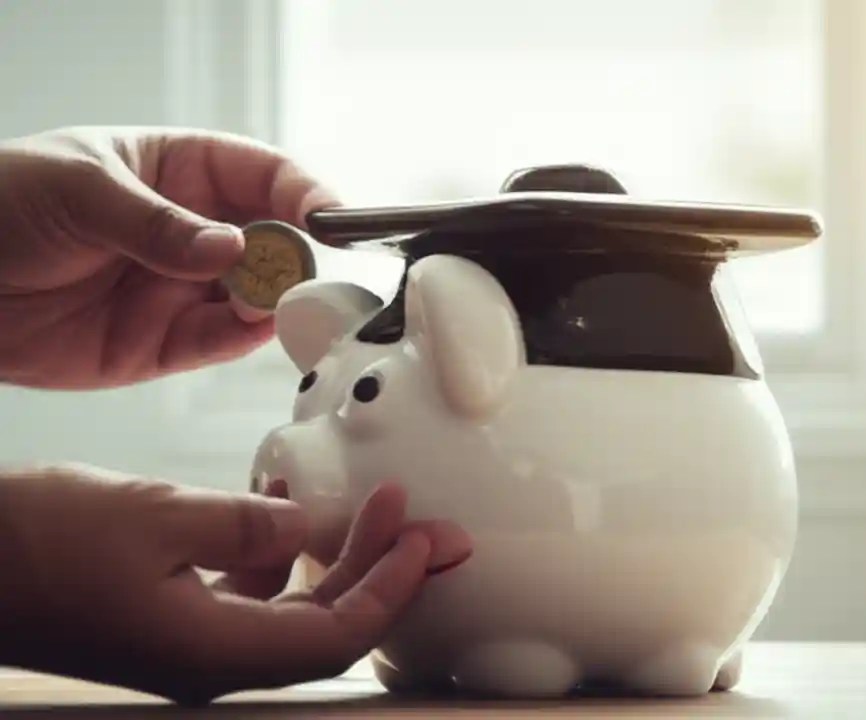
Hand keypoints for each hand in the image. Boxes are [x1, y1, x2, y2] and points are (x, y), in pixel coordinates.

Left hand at [0, 126, 338, 389]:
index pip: (263, 174)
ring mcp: (182, 289)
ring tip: (281, 306)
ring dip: (280, 303)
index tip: (330, 215)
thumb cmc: (0, 203)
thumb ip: (157, 223)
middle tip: (305, 274)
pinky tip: (255, 331)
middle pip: (275, 241)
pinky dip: (247, 340)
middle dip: (299, 256)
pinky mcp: (163, 344)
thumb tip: (233, 249)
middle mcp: (193, 232)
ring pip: (258, 298)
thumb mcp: (80, 191)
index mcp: (180, 171)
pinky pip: (221, 343)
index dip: (304, 191)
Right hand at [0, 465, 471, 704]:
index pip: (338, 636)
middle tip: (419, 518)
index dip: (393, 590)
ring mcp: (185, 641)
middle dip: (379, 567)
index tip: (428, 541)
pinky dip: (277, 551)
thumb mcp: (156, 515)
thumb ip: (249, 524)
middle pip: (324, 622)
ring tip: (366, 499)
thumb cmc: (37, 541)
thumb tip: (314, 524)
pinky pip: (246, 591)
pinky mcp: (165, 615)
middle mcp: (208, 658)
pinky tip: (282, 503)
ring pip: (290, 606)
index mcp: (213, 650)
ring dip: (334, 554)